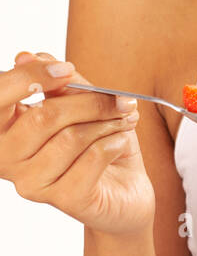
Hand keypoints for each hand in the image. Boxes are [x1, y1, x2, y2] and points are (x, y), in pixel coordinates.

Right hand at [0, 52, 154, 235]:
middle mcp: (8, 159)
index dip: (29, 78)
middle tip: (121, 99)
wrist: (125, 192)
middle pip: (43, 117)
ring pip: (70, 137)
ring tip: (125, 121)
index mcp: (5, 129)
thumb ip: (59, 83)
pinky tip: (121, 143)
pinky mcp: (64, 199)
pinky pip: (92, 158)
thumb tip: (31, 56)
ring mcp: (32, 183)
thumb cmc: (98, 144)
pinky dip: (115, 143)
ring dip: (107, 123)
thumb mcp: (81, 104)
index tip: (66, 69)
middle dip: (89, 102)